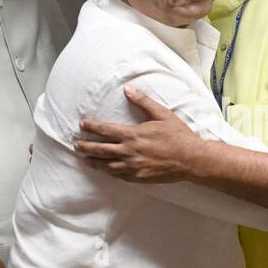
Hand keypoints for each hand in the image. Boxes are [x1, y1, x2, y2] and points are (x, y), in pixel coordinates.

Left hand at [74, 85, 204, 183]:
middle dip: (85, 146)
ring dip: (93, 161)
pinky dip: (109, 171)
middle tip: (76, 144)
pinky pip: (119, 175)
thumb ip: (143, 101)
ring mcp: (133, 167)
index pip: (105, 130)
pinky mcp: (138, 177)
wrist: (191, 159)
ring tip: (84, 159)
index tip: (82, 125)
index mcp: (133, 135)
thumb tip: (128, 89)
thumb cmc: (178, 135)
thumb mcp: (162, 114)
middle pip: (100, 150)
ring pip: (107, 165)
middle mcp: (129, 152)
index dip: (91, 127)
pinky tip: (105, 169)